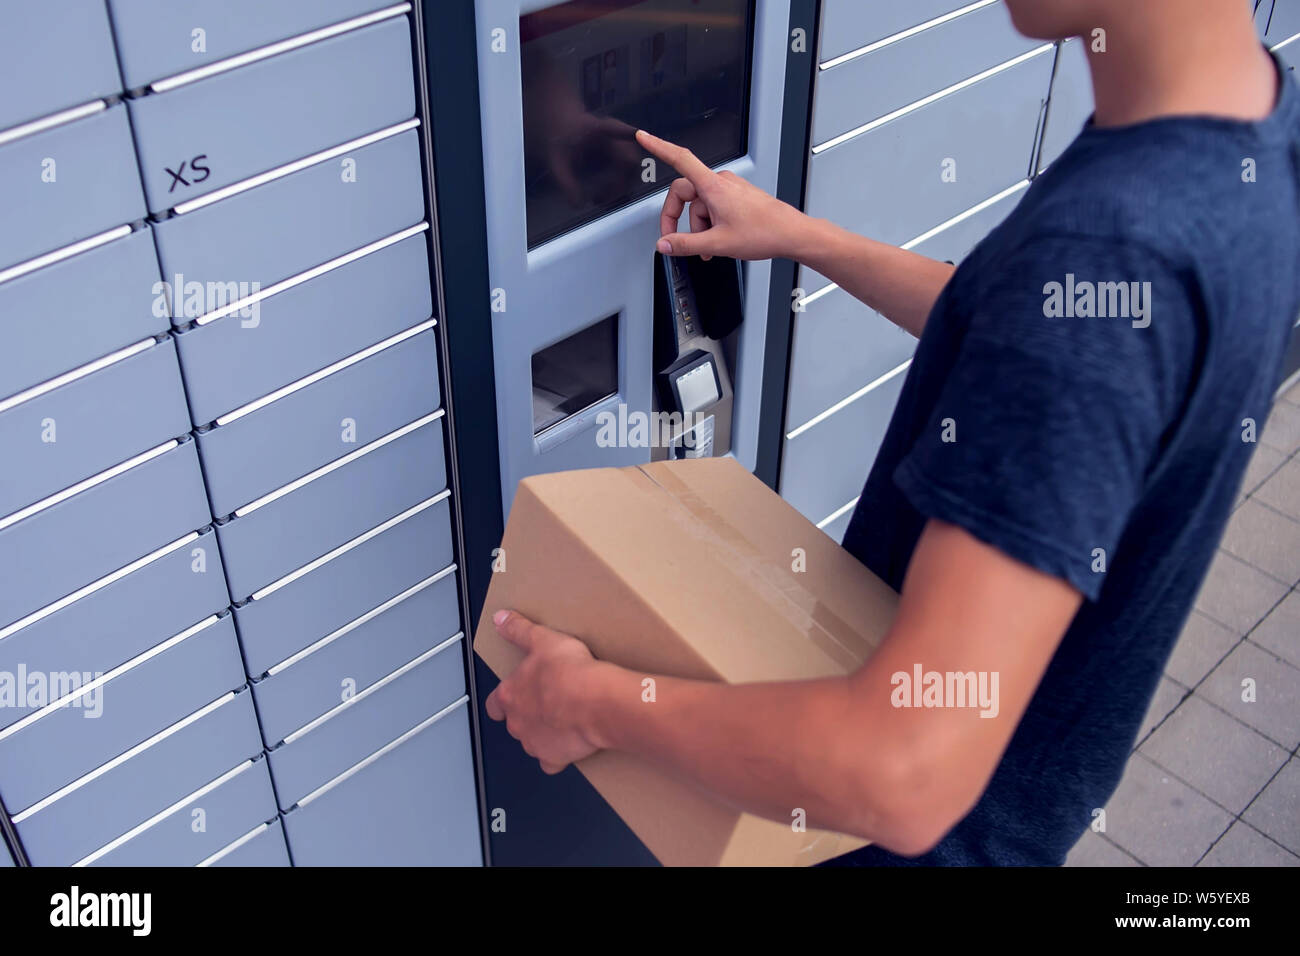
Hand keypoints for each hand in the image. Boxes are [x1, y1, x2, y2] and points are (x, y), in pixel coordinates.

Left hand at [484, 610, 608, 774]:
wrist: (596, 702)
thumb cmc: (570, 673)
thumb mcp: (543, 639)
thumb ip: (519, 630)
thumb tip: (502, 619)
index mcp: (511, 695)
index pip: (494, 703)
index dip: (502, 700)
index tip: (513, 695)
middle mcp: (517, 722)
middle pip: (514, 723)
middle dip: (527, 715)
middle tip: (547, 701)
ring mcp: (534, 742)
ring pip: (531, 742)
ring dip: (542, 733)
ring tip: (562, 718)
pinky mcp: (554, 757)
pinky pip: (551, 761)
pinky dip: (558, 754)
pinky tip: (570, 742)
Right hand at [637, 129, 813, 260]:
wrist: (790, 233)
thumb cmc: (764, 232)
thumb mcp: (717, 243)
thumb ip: (686, 244)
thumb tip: (665, 244)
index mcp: (713, 187)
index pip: (679, 158)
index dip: (658, 147)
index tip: (644, 138)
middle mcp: (721, 182)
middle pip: (684, 193)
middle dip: (679, 218)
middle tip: (676, 240)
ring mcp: (730, 189)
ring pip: (699, 205)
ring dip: (698, 226)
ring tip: (710, 246)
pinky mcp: (737, 197)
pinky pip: (713, 207)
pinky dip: (710, 224)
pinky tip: (718, 240)